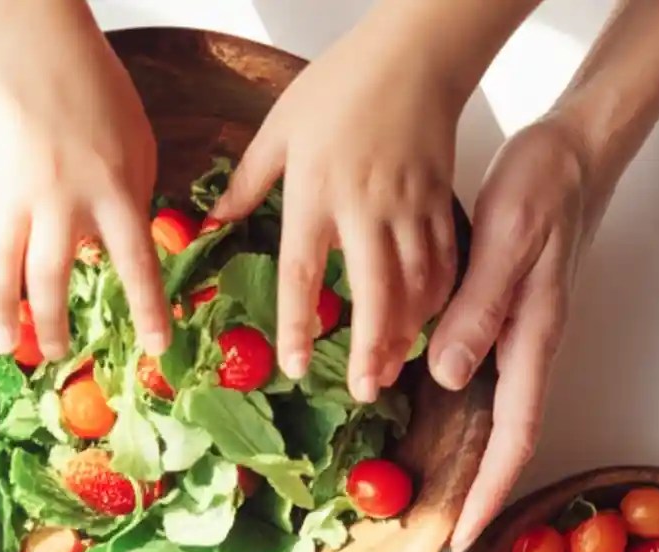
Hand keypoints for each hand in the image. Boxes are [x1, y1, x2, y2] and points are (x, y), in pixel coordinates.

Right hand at [0, 1, 168, 358]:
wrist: (34, 44)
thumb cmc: (96, 89)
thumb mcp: (138, 145)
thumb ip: (131, 200)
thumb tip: (115, 249)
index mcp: (110, 189)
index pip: (134, 263)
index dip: (147, 309)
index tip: (155, 347)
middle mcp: (58, 199)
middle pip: (50, 279)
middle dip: (54, 326)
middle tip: (59, 355)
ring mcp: (10, 192)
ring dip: (3, 315)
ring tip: (7, 346)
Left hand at [209, 21, 462, 403]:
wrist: (414, 53)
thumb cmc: (342, 85)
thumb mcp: (278, 129)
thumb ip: (247, 181)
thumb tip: (214, 221)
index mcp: (315, 191)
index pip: (302, 272)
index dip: (298, 324)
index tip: (296, 366)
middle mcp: (365, 206)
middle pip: (376, 292)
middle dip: (373, 348)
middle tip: (366, 391)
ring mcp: (410, 206)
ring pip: (417, 284)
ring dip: (406, 332)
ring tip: (392, 368)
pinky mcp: (441, 201)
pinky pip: (444, 261)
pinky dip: (437, 298)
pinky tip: (426, 321)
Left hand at [432, 118, 599, 551]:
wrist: (571, 151)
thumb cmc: (542, 191)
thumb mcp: (506, 244)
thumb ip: (479, 310)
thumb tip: (450, 379)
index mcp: (532, 338)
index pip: (515, 437)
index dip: (488, 491)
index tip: (461, 538)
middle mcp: (529, 345)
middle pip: (506, 435)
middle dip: (475, 485)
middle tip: (437, 526)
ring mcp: (521, 331)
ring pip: (494, 408)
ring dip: (465, 449)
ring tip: (428, 481)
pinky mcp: (508, 310)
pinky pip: (482, 370)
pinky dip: (458, 401)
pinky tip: (426, 402)